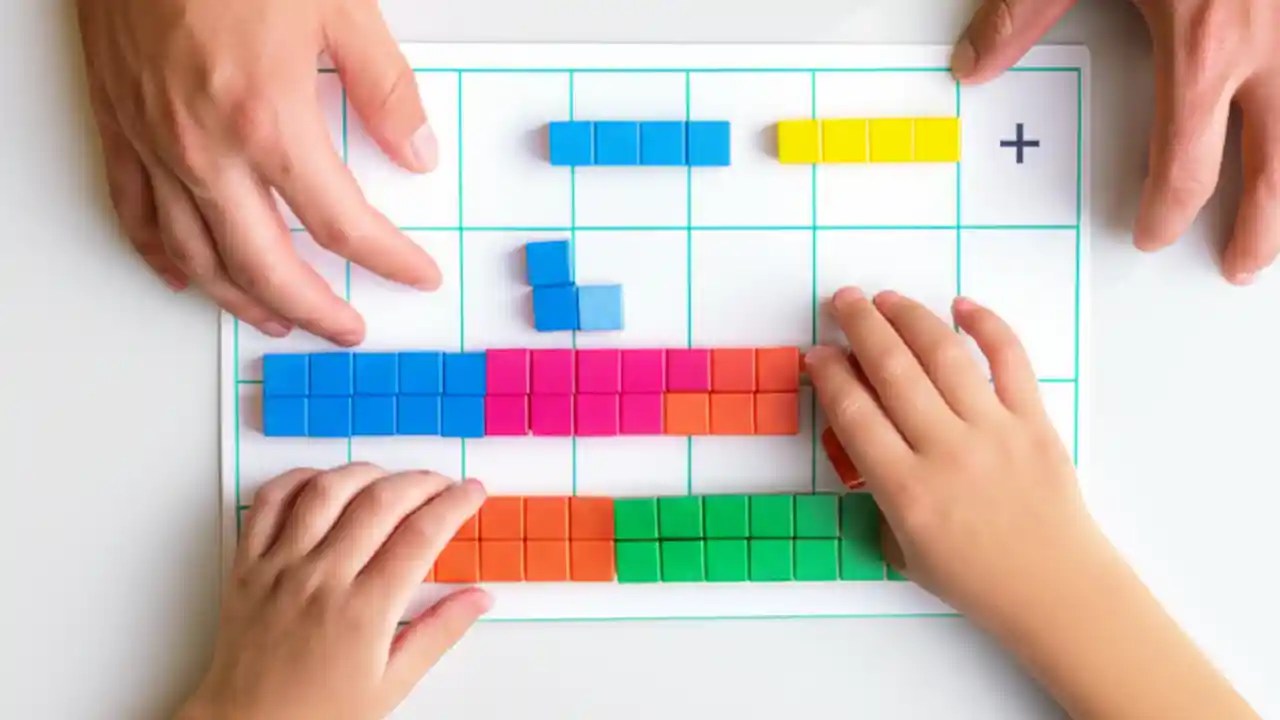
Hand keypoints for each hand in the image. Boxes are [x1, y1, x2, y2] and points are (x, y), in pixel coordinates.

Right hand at [76, 0, 441, 343]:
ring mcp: (154, 144)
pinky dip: (164, 257)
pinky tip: (187, 276)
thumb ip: (384, 87)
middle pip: (267, 265)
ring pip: (198, 257)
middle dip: (316, 309)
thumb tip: (415, 150)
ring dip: (244, 301)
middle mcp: (204, 149)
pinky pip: (135, 215)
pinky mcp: (118, 127)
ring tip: (280, 319)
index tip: (415, 274)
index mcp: (268, 122)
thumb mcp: (338, 6)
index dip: (387, 261)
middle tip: (348, 328)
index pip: (342, 224)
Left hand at [178, 464, 489, 719]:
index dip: (454, 504)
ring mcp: (280, 568)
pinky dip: (299, 479)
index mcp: (363, 612)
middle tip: (441, 484)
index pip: (421, 535)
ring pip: (328, 491)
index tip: (471, 493)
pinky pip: (271, 502)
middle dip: (422, 482)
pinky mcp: (248, 565)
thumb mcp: (391, 685)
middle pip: (381, 502)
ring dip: (367, 472)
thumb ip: (438, 634)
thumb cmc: (316, 714)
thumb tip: (479, 598)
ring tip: (389, 478)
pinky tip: (324, 480)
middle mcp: (321, 580)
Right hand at [807, 288, 1110, 625]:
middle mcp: (947, 452)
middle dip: (860, 327)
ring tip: (886, 298)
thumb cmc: (976, 578)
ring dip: (909, 316)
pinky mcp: (1033, 421)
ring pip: (943, 354)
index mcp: (907, 491)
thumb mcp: (902, 550)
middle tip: (842, 302)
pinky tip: (961, 306)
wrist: (1055, 591)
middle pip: (892, 370)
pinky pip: (1009, 360)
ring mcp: (993, 431)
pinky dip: (987, 325)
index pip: (854, 413)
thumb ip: (877, 495)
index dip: (829, 374)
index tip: (817, 354)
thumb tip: (865, 436)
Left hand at [953, 0, 1279, 283]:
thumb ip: (1020, 17)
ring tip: (1275, 220)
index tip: (1152, 234)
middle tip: (1238, 261)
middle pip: (1271, 164)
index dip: (1169, 211)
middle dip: (1258, 225)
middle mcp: (1259, 44)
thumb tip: (973, 65)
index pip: (1186, 165)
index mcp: (1201, 48)